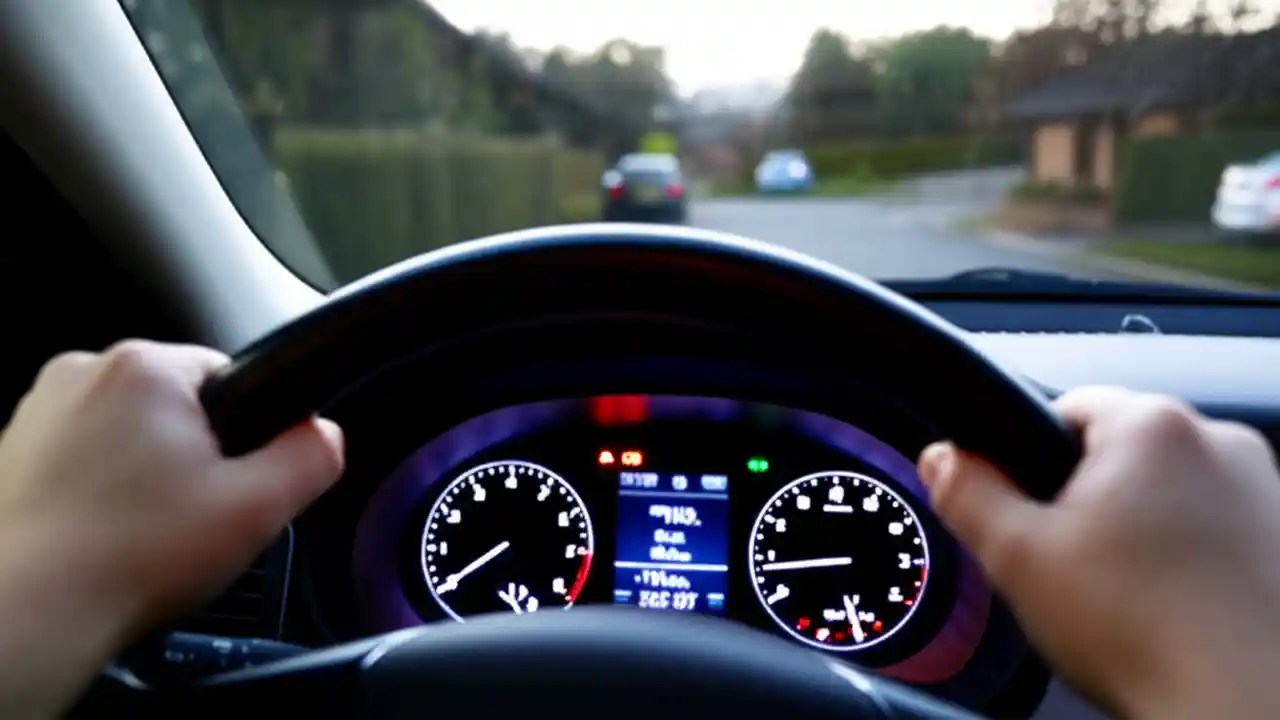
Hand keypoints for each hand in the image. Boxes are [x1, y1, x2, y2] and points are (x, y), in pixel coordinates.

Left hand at [0, 341, 343, 717]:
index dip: (246, 435)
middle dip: (192, 455)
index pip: (230, 376)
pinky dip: (98, 489)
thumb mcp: (257, 509)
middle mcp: (83, 372)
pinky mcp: (11, 450)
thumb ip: (311, 457)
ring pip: (128, 431)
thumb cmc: (128, 559)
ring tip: (142, 530)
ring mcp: (38, 410)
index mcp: (146, 368)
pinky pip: (81, 456)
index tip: (231, 484)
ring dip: (144, 472)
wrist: (25, 613)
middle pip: (177, 404)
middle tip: (190, 515)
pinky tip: (103, 533)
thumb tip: (324, 434)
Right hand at [918, 387, 1279, 718]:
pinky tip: (1176, 603)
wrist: (1242, 706)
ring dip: (1147, 526)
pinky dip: (1194, 554)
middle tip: (1074, 565)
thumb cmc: (1144, 633)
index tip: (1032, 516)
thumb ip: (968, 495)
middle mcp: (1221, 441)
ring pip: (1172, 491)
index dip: (1033, 463)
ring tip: (1130, 593)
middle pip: (1122, 452)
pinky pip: (1219, 524)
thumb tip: (942, 459)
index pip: (1066, 408)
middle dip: (1092, 500)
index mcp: (1152, 426)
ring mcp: (1266, 488)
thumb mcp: (1019, 559)